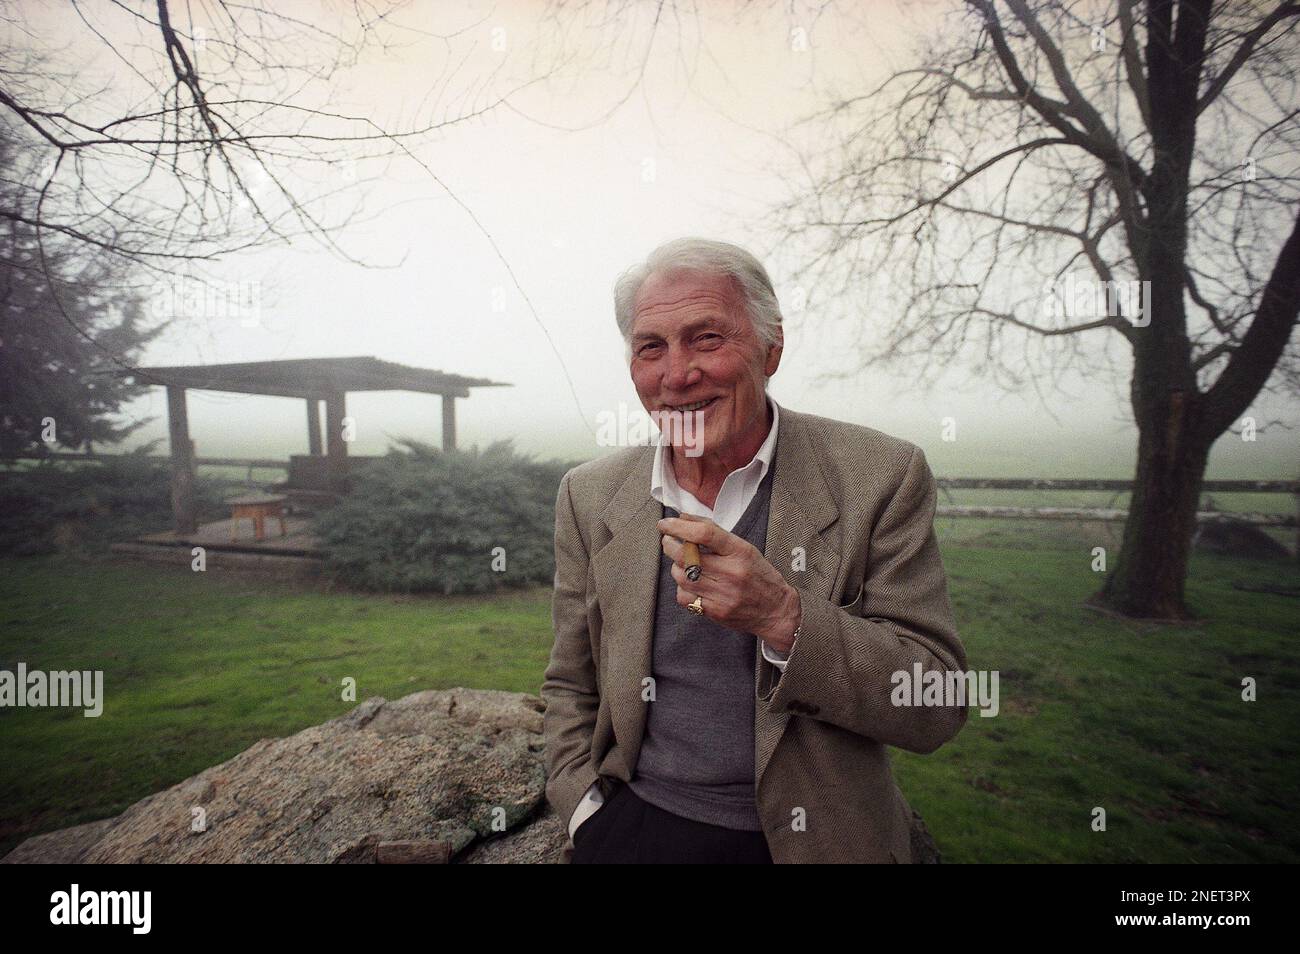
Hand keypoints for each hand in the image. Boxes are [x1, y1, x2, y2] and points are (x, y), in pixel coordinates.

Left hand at [658, 513, 801, 653]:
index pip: (704, 534)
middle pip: (686, 555)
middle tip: (668, 540)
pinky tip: (692, 584)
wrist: (775, 610)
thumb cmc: (758, 575)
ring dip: (675, 566)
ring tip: (683, 563)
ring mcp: (722, 594)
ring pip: (681, 576)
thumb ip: (714, 531)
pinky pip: (684, 596)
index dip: (679, 526)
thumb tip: (682, 517)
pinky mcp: (715, 611)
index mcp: (740, 551)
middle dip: (669, 544)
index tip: (666, 523)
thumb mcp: (743, 547)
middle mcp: (731, 572)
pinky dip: (682, 587)